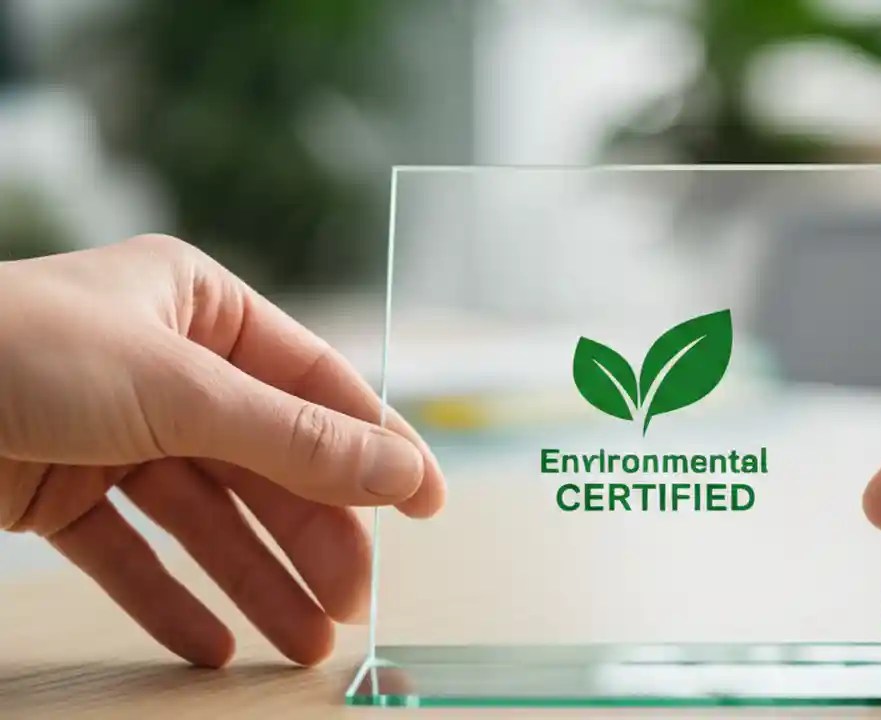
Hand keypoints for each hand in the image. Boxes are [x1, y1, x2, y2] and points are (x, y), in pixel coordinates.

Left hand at [0, 235, 445, 666]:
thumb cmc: (18, 351)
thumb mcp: (179, 390)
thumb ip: (293, 440)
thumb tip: (403, 471)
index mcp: (201, 306)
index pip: (314, 385)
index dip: (376, 447)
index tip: (427, 507)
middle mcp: (164, 364)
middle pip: (265, 460)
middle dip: (311, 535)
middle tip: (353, 606)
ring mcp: (111, 429)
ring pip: (205, 513)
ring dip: (254, 578)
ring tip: (301, 644)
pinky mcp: (56, 490)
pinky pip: (131, 549)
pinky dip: (170, 595)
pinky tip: (212, 643)